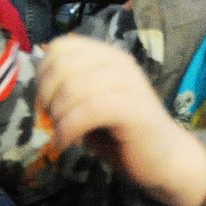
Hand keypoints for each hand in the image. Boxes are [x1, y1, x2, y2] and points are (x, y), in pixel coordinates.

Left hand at [36, 36, 205, 205]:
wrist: (165, 159)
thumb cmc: (123, 133)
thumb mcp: (90, 102)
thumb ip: (69, 86)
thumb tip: (39, 80)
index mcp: (107, 54)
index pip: (61, 46)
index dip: (44, 73)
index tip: (45, 101)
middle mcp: (119, 61)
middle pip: (62, 65)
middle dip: (46, 96)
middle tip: (49, 120)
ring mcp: (128, 82)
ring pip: (72, 88)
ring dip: (57, 117)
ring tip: (61, 135)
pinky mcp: (133, 109)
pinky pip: (88, 111)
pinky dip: (68, 129)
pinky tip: (66, 144)